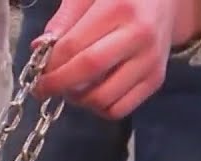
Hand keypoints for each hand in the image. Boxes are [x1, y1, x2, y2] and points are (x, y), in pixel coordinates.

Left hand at [33, 0, 200, 117]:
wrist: (164, 2)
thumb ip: (64, 19)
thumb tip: (39, 48)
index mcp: (119, 8)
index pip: (74, 46)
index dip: (50, 64)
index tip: (36, 73)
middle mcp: (139, 35)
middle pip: (89, 70)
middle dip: (58, 84)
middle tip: (42, 89)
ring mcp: (151, 60)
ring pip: (104, 97)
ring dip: (77, 99)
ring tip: (70, 88)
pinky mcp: (156, 79)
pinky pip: (120, 109)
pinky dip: (99, 108)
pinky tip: (92, 92)